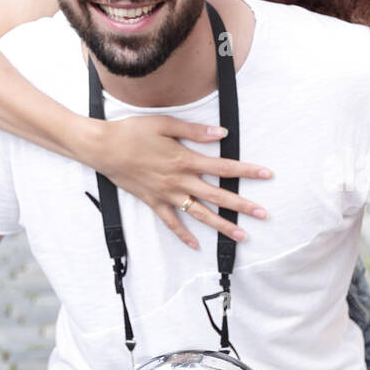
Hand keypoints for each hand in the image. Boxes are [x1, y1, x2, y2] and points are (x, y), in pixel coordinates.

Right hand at [87, 116, 272, 250]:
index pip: (223, 167)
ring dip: (222, 225)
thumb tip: (222, 134)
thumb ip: (195, 131)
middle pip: (217, 196)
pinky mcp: (153, 202)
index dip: (247, 171)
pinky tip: (196, 245)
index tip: (267, 174)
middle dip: (242, 206)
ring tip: (241, 236)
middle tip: (263, 214)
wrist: (102, 148)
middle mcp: (179, 181)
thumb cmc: (133, 132)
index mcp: (185, 160)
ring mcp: (166, 195)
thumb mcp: (165, 124)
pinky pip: (171, 223)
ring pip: (199, 214)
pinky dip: (183, 235)